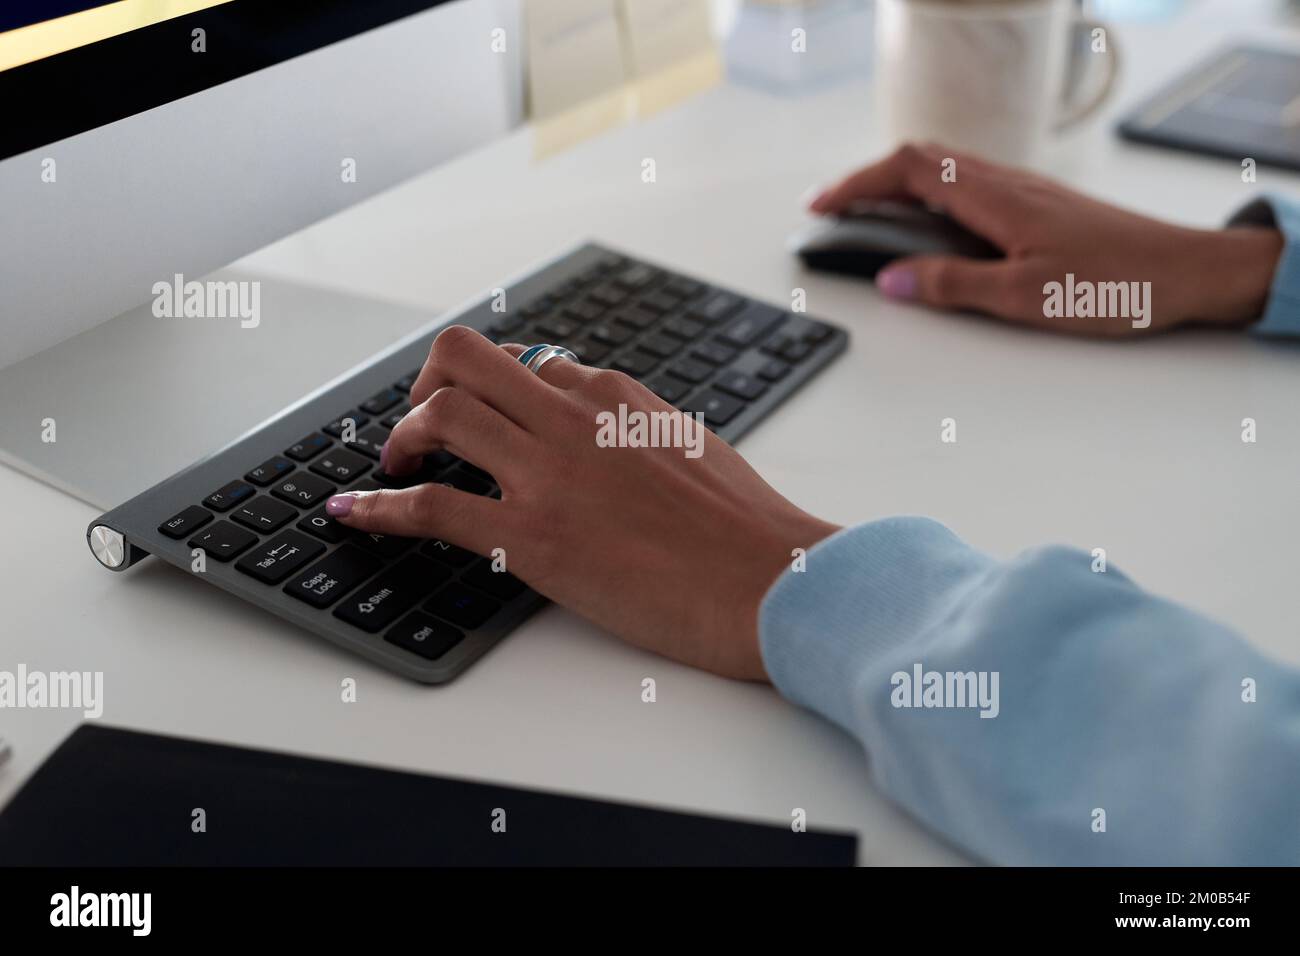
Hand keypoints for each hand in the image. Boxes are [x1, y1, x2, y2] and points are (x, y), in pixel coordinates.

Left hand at [325, 327, 839, 679]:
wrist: (769, 581)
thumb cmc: (746, 526)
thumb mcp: (692, 445)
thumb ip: (638, 424)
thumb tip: (606, 425)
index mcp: (615, 394)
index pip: (530, 362)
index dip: (493, 388)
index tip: (479, 412)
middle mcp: (573, 416)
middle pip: (466, 356)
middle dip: (426, 382)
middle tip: (421, 424)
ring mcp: (549, 472)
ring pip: (440, 414)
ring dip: (400, 437)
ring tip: (397, 465)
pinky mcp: (532, 535)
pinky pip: (431, 505)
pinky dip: (380, 506)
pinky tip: (355, 512)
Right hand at [810, 143, 1282, 336]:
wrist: (1186, 271)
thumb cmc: (1117, 282)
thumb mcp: (1024, 296)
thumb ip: (953, 284)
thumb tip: (893, 279)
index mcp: (994, 197)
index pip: (907, 171)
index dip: (855, 184)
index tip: (820, 207)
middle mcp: (1005, 183)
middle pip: (920, 161)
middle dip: (866, 181)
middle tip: (832, 212)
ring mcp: (1022, 191)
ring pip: (943, 172)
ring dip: (896, 188)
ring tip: (867, 221)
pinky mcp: (1036, 205)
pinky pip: (967, 188)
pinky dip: (929, 199)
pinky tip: (928, 230)